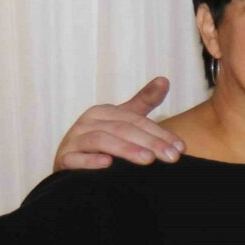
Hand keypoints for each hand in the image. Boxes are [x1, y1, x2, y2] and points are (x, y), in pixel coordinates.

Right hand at [54, 76, 184, 170]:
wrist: (72, 166)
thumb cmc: (103, 143)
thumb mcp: (123, 121)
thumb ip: (143, 102)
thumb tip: (165, 79)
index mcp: (103, 112)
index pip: (136, 120)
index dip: (160, 133)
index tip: (180, 148)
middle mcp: (87, 122)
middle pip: (122, 129)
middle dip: (150, 143)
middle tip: (172, 157)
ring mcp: (73, 140)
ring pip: (100, 140)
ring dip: (125, 149)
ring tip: (148, 160)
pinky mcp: (63, 159)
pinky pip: (75, 159)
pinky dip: (90, 161)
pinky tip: (108, 164)